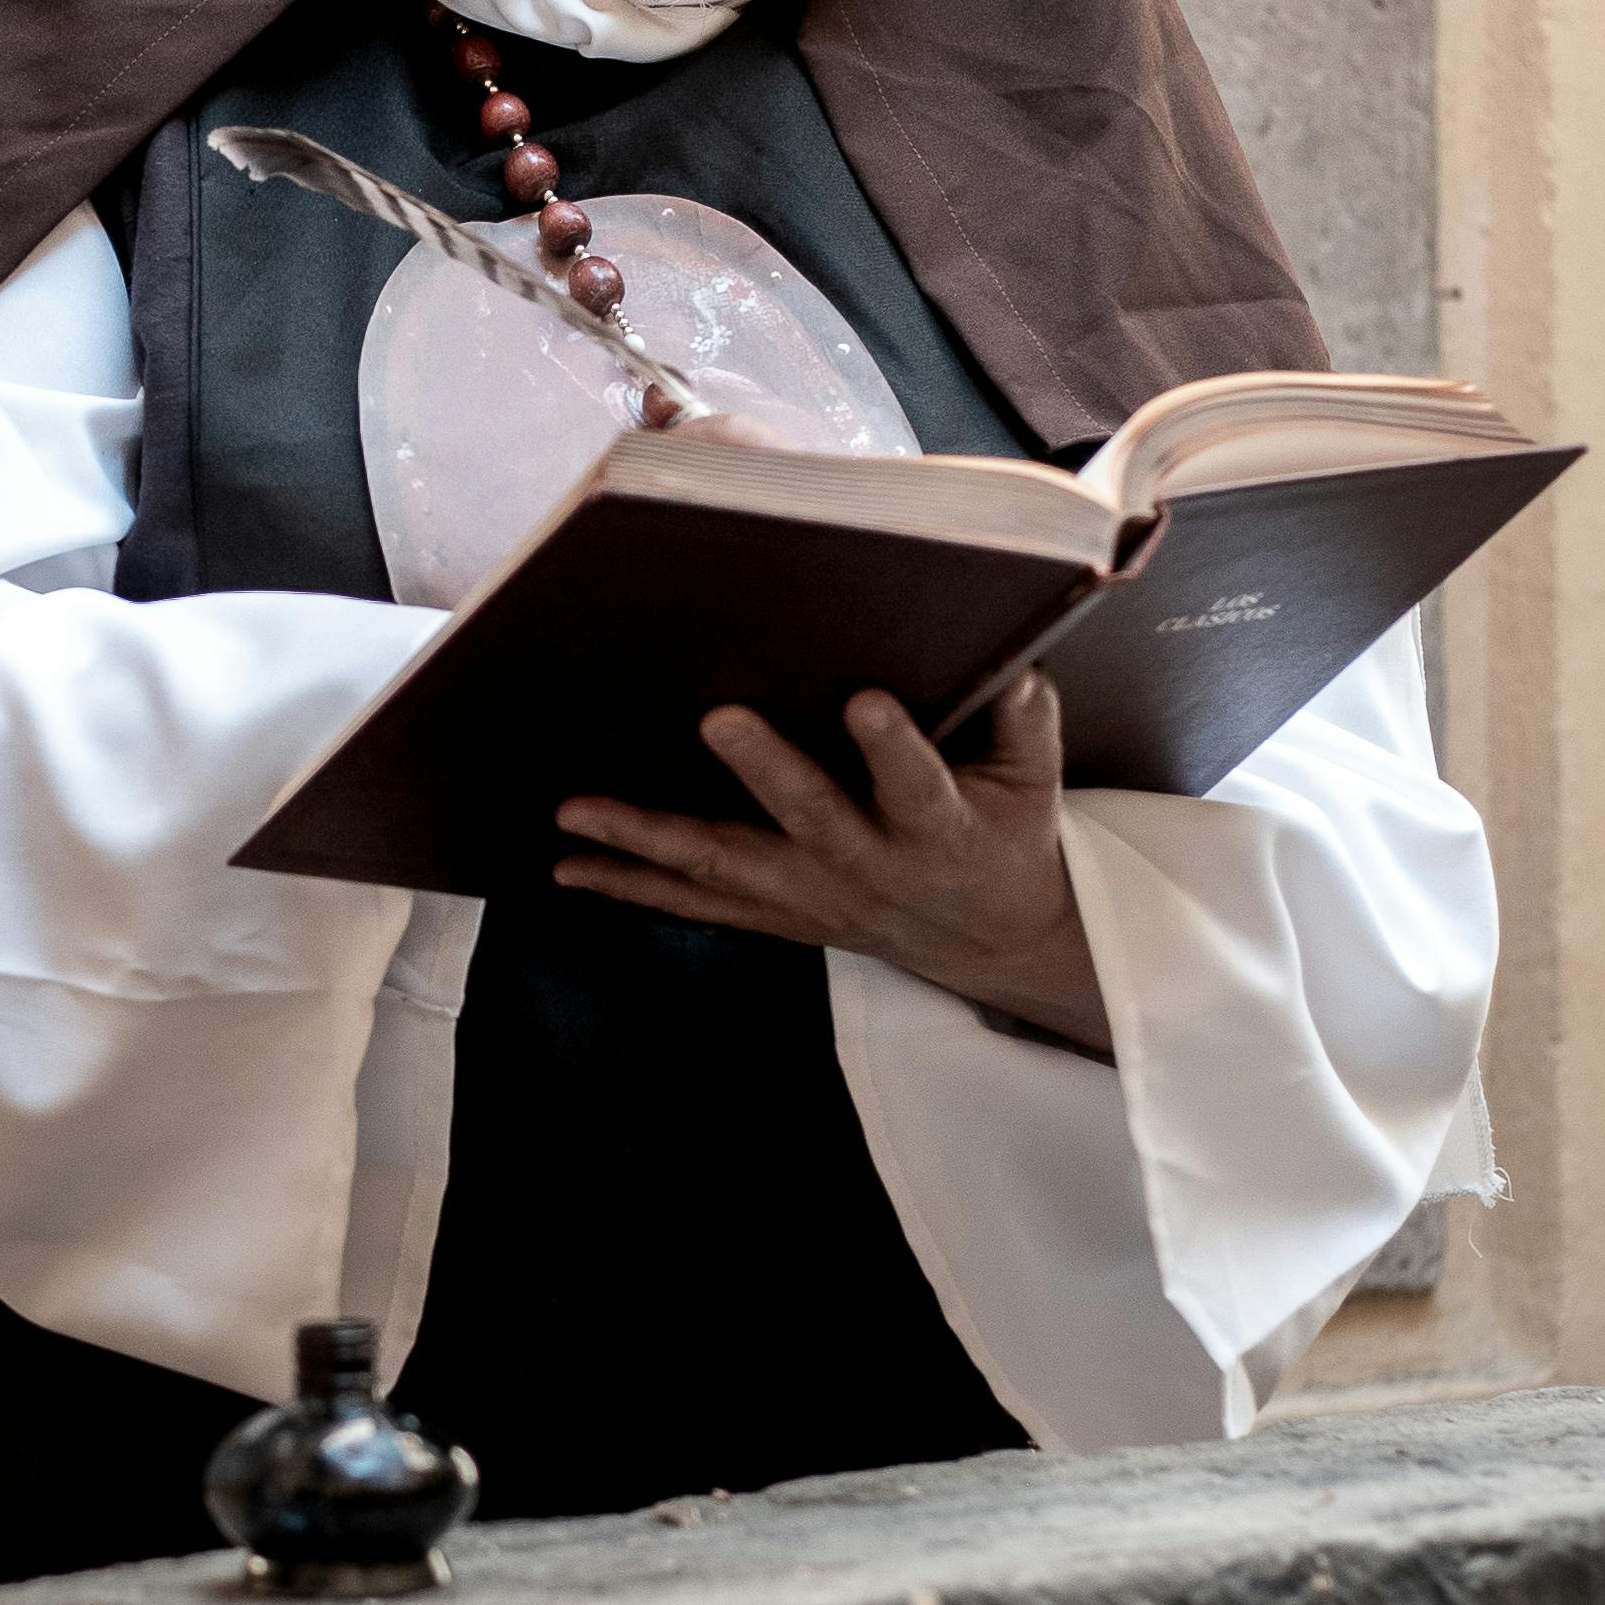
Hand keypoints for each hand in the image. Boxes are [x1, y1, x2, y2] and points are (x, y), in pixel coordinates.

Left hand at [552, 672, 1112, 1054]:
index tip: (866, 700)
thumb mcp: (1035, 784)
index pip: (919, 788)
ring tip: (576, 812)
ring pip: (724, 868)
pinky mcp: (775, 915)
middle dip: (765, 771)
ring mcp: (811, 898)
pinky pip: (694, 903)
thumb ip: (1025, 722)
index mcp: (938, 831)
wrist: (988, 939)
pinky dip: (630, 886)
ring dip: (647, 840)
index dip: (894, 749)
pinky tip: (569, 867)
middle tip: (720, 718)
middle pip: (811, 820)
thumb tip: (1015, 666)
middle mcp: (866, 868)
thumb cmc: (1006, 837)